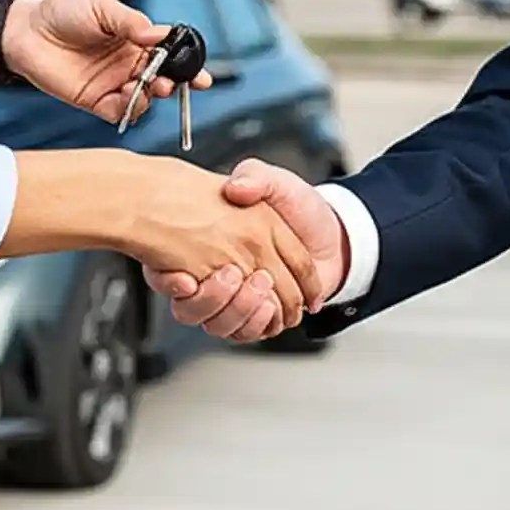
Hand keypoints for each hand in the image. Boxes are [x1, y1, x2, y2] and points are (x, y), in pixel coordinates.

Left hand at [1, 0, 211, 123]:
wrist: (25, 31)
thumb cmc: (62, 13)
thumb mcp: (101, 8)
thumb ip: (131, 22)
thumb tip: (159, 34)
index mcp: (136, 41)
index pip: (169, 56)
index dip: (188, 67)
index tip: (201, 76)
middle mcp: (129, 65)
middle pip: (163, 81)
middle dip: (173, 85)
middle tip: (170, 82)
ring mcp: (114, 84)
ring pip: (145, 99)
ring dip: (151, 97)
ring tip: (148, 87)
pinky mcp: (95, 101)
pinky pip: (120, 112)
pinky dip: (129, 110)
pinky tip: (126, 97)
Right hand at [143, 158, 348, 341]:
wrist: (334, 231)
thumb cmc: (300, 207)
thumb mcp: (274, 181)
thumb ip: (255, 177)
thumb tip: (235, 188)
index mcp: (212, 241)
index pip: (175, 270)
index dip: (175, 279)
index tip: (186, 277)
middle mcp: (221, 274)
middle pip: (198, 306)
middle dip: (216, 296)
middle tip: (236, 275)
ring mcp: (239, 298)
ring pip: (220, 324)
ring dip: (239, 310)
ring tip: (260, 290)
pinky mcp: (259, 315)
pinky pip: (246, 332)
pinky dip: (256, 323)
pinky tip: (269, 305)